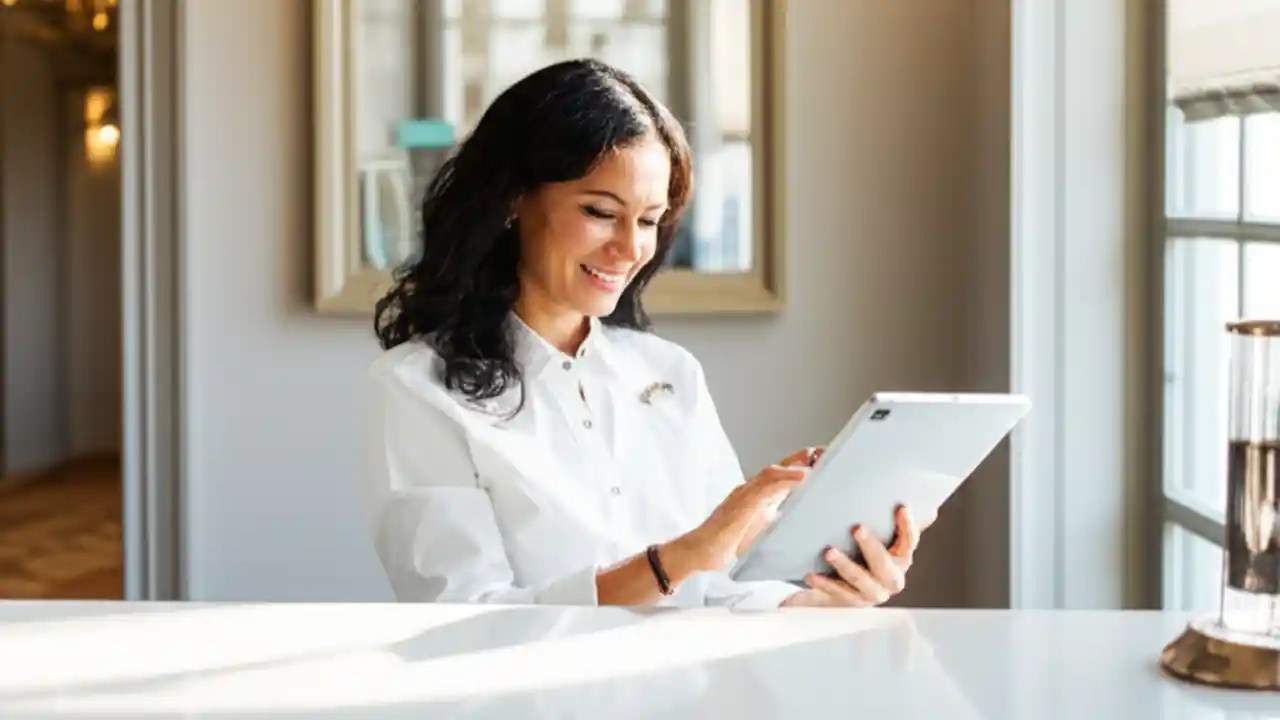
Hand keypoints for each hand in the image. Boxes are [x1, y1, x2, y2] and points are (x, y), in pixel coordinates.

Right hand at [679, 449, 817, 571]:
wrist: (699, 552)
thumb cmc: (727, 543)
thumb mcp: (760, 530)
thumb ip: (775, 519)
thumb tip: (799, 520)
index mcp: (756, 495)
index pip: (780, 474)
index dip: (801, 463)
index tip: (822, 458)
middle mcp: (750, 489)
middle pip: (779, 467)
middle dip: (803, 458)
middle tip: (826, 452)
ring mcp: (743, 495)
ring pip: (772, 473)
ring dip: (796, 467)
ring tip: (818, 462)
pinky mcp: (741, 505)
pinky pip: (765, 488)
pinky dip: (784, 481)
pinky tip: (801, 479)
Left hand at [781, 505, 933, 607]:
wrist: (845, 583)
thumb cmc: (866, 549)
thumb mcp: (880, 534)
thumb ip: (891, 519)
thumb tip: (911, 496)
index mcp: (902, 559)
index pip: (909, 543)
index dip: (907, 527)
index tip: (900, 508)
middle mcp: (891, 579)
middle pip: (884, 565)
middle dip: (872, 547)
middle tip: (858, 529)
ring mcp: (871, 593)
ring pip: (859, 580)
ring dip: (845, 566)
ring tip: (829, 552)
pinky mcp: (850, 602)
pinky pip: (836, 593)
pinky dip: (823, 584)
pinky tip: (810, 575)